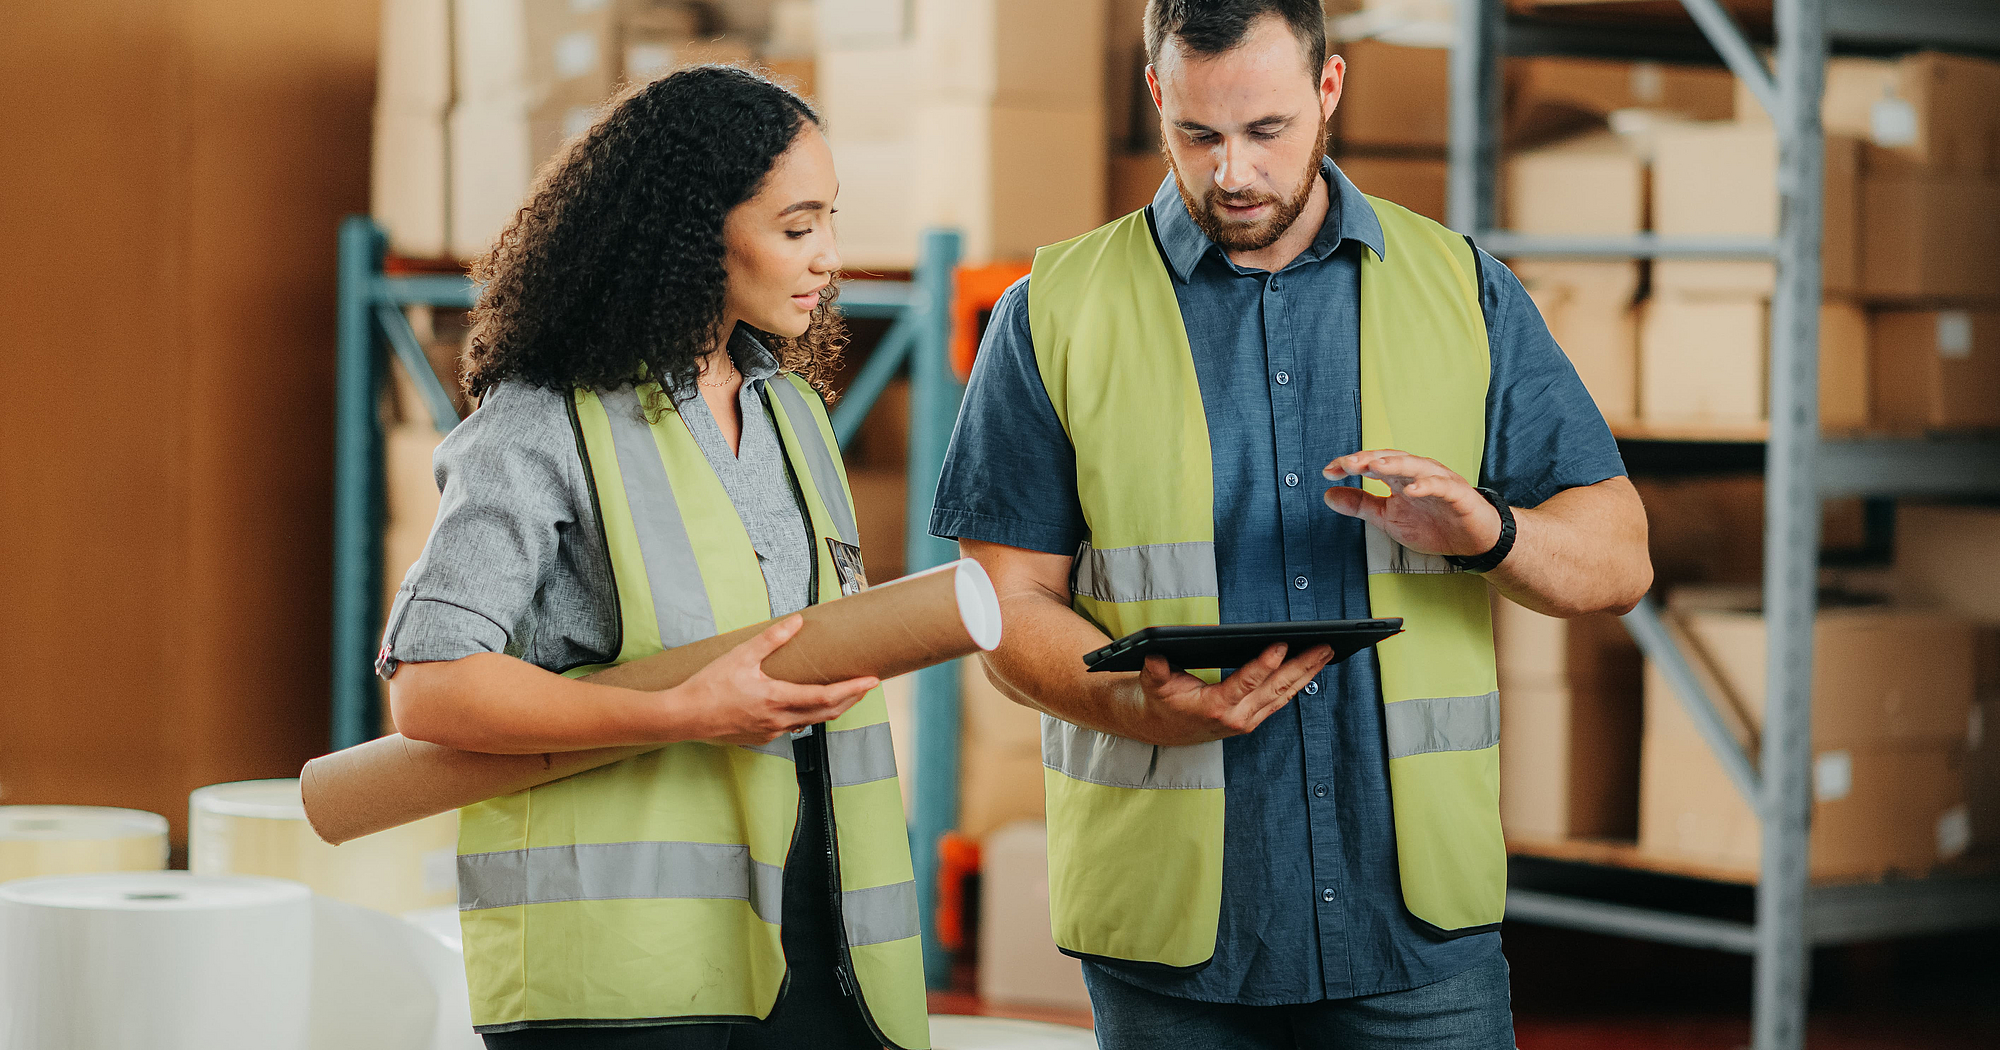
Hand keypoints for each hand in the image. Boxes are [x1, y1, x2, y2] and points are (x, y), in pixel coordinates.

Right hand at [675, 616, 879, 745]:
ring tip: (842, 693)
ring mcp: (770, 731)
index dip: (852, 689)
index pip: (826, 697)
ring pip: (810, 722)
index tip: (871, 681)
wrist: (683, 717)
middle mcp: (779, 719)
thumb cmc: (709, 686)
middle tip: (865, 686)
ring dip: (829, 708)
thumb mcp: (741, 656)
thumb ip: (771, 639)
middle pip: (826, 713)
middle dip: (850, 699)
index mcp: (777, 699)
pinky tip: (802, 705)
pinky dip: (804, 715)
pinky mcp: (760, 737)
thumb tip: (797, 621)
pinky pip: (791, 726)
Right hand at [1126, 643, 1333, 746]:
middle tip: (1323, 646)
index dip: (1264, 664)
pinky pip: (1281, 701)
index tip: (1281, 645)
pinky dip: (1298, 684)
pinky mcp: (1253, 719)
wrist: (1161, 728)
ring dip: (1307, 674)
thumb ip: (1156, 670)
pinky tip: (1311, 669)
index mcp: (1214, 707)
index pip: (1245, 683)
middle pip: (1275, 689)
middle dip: (1301, 666)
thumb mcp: (1153, 683)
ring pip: (1284, 696)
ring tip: (1326, 653)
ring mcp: (1248, 720)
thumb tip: (1155, 656)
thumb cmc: (1160, 701)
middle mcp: (1237, 717)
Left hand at [1322, 449, 1500, 557]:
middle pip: (1391, 459)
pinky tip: (1413, 488)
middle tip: (1347, 464)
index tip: (1328, 471)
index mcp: (1400, 477)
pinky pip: (1441, 486)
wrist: (1472, 540)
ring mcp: (1438, 481)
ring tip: (1375, 465)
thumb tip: (1328, 495)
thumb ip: (1360, 505)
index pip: (1372, 463)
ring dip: (1395, 464)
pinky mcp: (1457, 493)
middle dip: (1368, 459)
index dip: (1350, 465)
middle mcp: (1417, 473)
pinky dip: (1427, 485)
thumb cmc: (1433, 524)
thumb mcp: (1388, 518)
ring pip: (1415, 466)